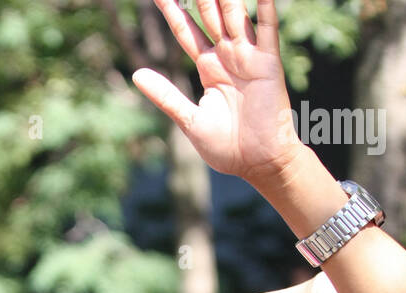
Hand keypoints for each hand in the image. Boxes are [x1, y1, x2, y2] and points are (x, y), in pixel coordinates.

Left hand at [132, 0, 299, 187]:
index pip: (187, 29)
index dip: (173, 9)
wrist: (258, 164)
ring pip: (234, 14)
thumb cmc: (226, 148)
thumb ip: (166, 95)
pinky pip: (266, 28)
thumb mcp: (190, 120)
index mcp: (209, 67)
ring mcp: (248, 56)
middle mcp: (228, 56)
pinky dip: (264, 7)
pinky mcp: (268, 62)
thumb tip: (136, 74)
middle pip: (209, 14)